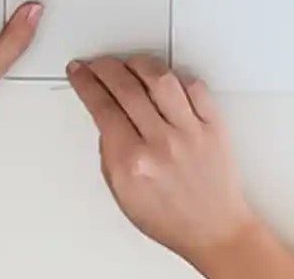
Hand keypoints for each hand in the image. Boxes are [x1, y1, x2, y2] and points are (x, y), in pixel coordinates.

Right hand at [66, 55, 261, 270]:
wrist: (214, 230)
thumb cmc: (170, 218)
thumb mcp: (122, 193)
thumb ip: (110, 152)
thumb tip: (105, 113)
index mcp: (132, 163)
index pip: (102, 107)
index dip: (86, 83)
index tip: (79, 72)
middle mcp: (161, 144)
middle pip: (126, 87)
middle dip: (105, 67)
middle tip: (98, 64)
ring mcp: (190, 132)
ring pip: (160, 79)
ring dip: (138, 64)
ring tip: (129, 64)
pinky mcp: (214, 126)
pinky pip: (194, 87)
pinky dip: (176, 76)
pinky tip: (163, 78)